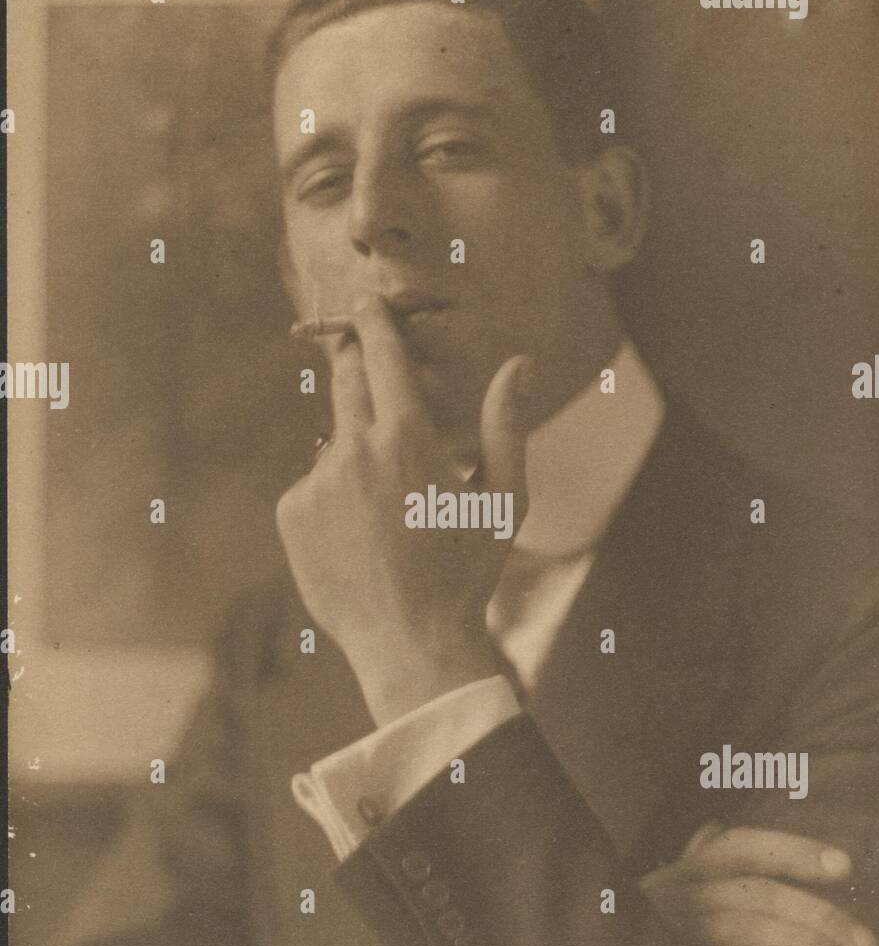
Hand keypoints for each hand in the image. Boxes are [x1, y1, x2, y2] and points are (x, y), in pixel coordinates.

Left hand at [276, 294, 533, 726]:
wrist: (411, 642)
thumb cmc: (467, 573)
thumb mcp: (501, 500)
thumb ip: (507, 425)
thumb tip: (519, 364)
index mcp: (407, 439)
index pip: (384, 358)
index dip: (376, 324)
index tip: (366, 302)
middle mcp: (354, 451)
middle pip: (346, 383)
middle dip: (357, 367)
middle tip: (368, 370)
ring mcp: (316, 482)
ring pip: (333, 444)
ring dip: (356, 455)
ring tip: (387, 511)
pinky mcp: (291, 513)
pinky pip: (312, 487)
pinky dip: (333, 497)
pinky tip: (361, 538)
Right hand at [640, 824, 878, 945]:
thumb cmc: (636, 937)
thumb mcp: (659, 894)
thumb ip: (690, 861)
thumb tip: (713, 829)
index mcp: (681, 873)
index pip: (740, 848)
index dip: (793, 851)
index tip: (844, 866)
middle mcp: (675, 894)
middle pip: (758, 892)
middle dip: (820, 916)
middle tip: (865, 944)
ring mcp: (672, 932)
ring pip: (751, 926)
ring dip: (809, 945)